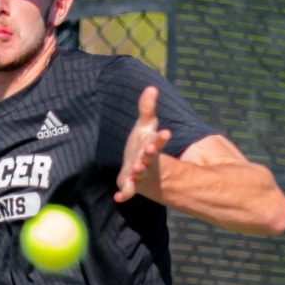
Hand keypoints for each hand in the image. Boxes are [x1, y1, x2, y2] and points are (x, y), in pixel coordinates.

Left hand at [115, 85, 174, 203]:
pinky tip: (117, 198)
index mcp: (151, 146)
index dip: (161, 138)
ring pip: (140, 174)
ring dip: (138, 172)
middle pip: (149, 157)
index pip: (158, 141)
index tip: (166, 133)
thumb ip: (147, 109)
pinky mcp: (130, 185)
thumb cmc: (142, 145)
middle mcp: (147, 161)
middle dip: (149, 154)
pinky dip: (124, 194)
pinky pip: (128, 191)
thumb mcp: (144, 126)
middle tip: (149, 150)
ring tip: (136, 169)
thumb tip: (151, 87)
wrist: (138, 169)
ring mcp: (139, 174)